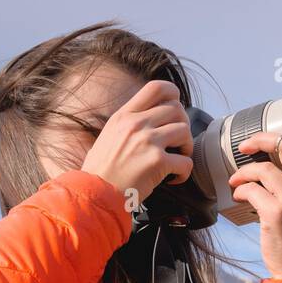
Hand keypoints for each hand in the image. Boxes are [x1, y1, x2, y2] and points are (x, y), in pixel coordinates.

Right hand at [81, 80, 193, 206]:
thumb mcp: (107, 136)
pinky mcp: (157, 162)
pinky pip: (186, 161)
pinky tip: (174, 178)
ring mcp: (147, 141)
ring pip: (185, 132)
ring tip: (177, 159)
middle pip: (176, 109)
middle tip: (178, 142)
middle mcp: (136, 124)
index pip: (156, 87)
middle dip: (183, 125)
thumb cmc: (99, 172)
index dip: (173, 95)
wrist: (94, 194)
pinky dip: (185, 172)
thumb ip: (127, 125)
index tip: (175, 110)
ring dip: (187, 147)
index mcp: (124, 115)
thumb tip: (145, 121)